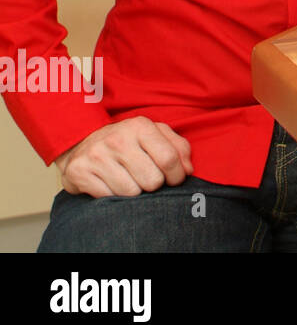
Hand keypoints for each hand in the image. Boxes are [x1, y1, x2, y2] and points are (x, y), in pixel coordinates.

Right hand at [54, 117, 193, 197]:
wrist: (82, 142)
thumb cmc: (128, 141)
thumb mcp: (155, 135)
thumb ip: (178, 148)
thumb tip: (188, 170)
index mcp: (140, 126)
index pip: (169, 158)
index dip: (177, 176)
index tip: (174, 180)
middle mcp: (117, 138)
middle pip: (152, 180)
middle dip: (154, 184)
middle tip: (147, 178)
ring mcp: (97, 155)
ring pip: (131, 192)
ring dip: (134, 191)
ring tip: (128, 180)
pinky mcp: (79, 172)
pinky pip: (109, 198)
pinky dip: (114, 196)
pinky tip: (111, 184)